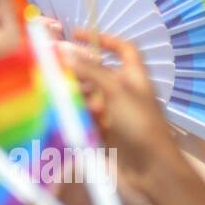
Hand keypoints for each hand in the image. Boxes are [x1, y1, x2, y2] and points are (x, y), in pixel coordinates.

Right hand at [65, 31, 177, 193]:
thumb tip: (64, 50)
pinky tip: (60, 113)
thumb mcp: (115, 90)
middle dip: (77, 71)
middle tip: (53, 68)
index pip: (123, 49)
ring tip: (54, 93)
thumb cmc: (139, 123)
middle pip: (98, 73)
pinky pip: (85, 117)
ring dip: (73, 93)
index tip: (77, 35)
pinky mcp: (105, 132)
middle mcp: (125, 92)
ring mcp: (114, 113)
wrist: (152, 170)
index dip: (104, 39)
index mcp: (134, 77)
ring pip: (88, 96)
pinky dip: (74, 114)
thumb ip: (89, 69)